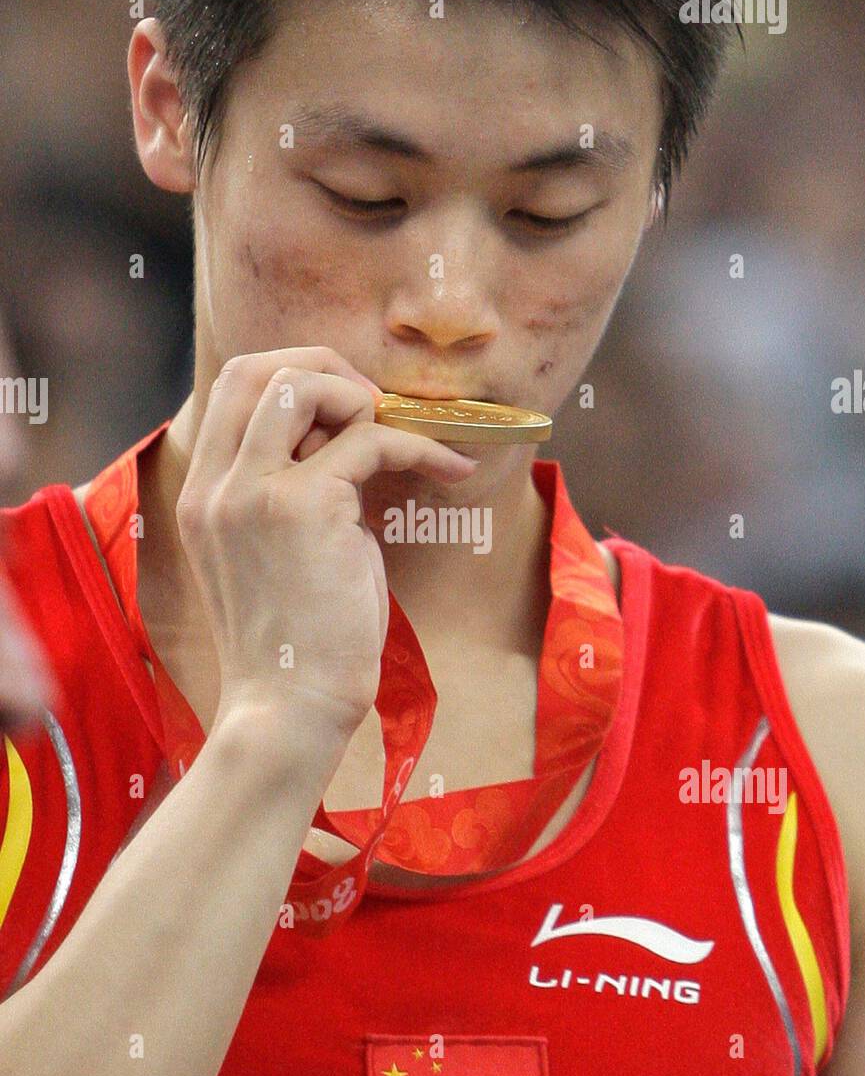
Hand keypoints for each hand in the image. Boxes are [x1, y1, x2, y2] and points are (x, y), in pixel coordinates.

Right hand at [176, 347, 477, 740]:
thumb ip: (291, 491)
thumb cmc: (296, 643)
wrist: (289, 708)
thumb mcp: (274, 553)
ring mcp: (253, 492)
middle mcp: (216, 484)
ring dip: (360, 397)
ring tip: (402, 439)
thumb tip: (347, 438)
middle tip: (374, 407)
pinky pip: (370, 439)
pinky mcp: (304, 507)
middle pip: (257, 367)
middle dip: (325, 368)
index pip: (233, 388)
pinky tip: (452, 469)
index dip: (296, 379)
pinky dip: (419, 446)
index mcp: (202, 494)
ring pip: (300, 383)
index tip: (346, 414)